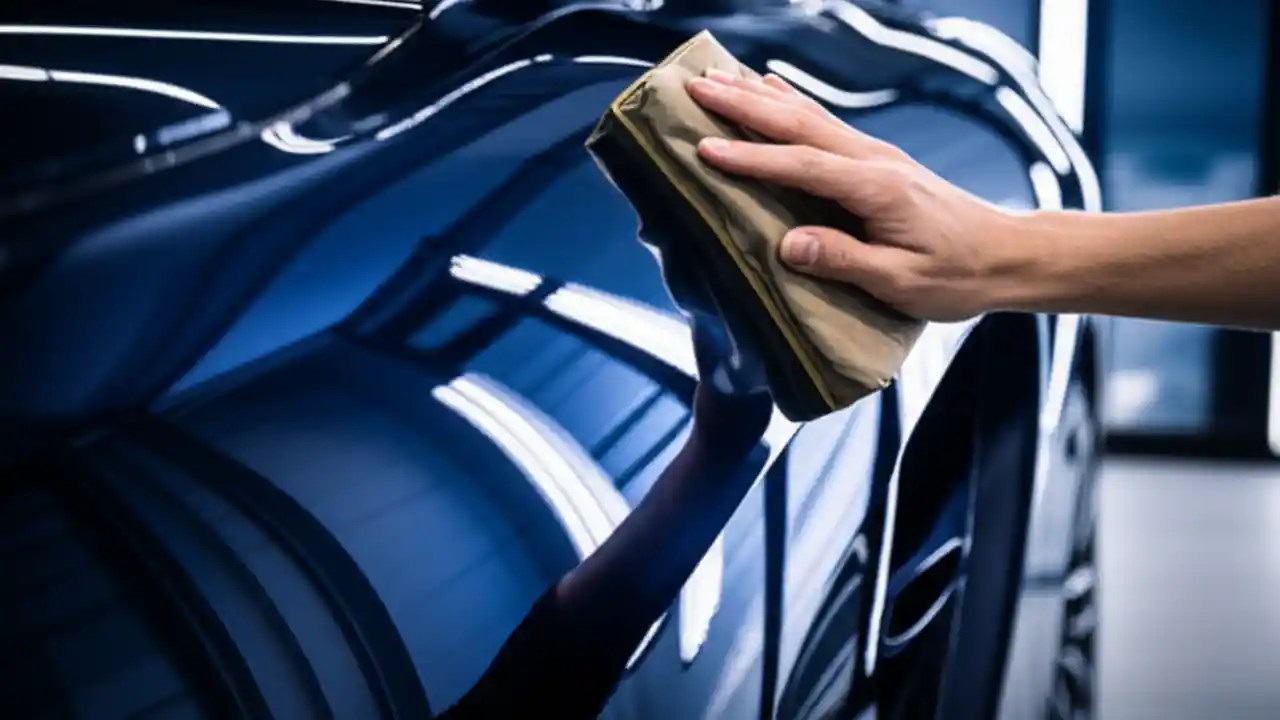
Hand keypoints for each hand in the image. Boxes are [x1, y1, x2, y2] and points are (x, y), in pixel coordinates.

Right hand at [685, 70, 1029, 321]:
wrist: (1006, 255)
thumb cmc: (956, 275)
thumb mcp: (901, 281)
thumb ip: (844, 260)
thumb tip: (787, 245)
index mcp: (875, 188)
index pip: (801, 165)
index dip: (750, 157)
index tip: (704, 147)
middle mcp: (873, 160)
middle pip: (798, 123)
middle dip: (743, 104)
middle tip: (696, 87)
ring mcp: (875, 155)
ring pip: (808, 115)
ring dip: (760, 96)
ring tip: (718, 78)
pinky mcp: (876, 161)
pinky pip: (822, 122)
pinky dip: (789, 102)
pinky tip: (771, 90)